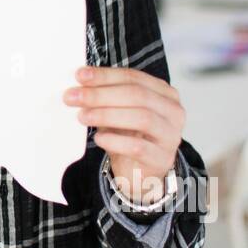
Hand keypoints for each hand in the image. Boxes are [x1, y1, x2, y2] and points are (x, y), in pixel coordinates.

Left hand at [62, 65, 183, 205]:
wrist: (140, 172)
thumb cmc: (130, 136)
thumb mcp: (117, 111)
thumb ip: (104, 96)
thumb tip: (79, 85)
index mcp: (164, 93)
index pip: (133, 77)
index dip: (105, 76)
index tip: (80, 75)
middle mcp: (173, 111)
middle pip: (138, 95)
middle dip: (101, 94)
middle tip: (74, 97)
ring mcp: (171, 135)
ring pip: (142, 118)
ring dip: (107, 115)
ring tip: (83, 117)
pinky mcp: (162, 158)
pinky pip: (138, 147)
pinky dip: (115, 140)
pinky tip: (99, 138)